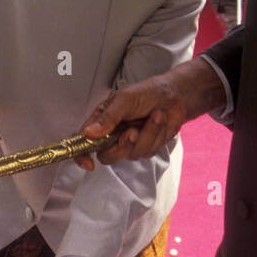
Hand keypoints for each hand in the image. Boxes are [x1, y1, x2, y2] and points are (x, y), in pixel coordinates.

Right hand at [74, 58, 228, 171]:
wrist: (174, 95)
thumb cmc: (146, 92)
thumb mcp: (124, 99)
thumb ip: (108, 117)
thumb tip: (89, 133)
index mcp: (100, 122)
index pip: (83, 142)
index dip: (81, 156)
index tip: (88, 163)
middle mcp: (112, 136)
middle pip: (107, 156)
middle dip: (123, 146)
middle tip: (133, 132)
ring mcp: (129, 143)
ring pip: (132, 154)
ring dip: (147, 134)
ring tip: (156, 114)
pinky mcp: (146, 147)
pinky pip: (148, 151)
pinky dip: (157, 134)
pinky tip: (160, 120)